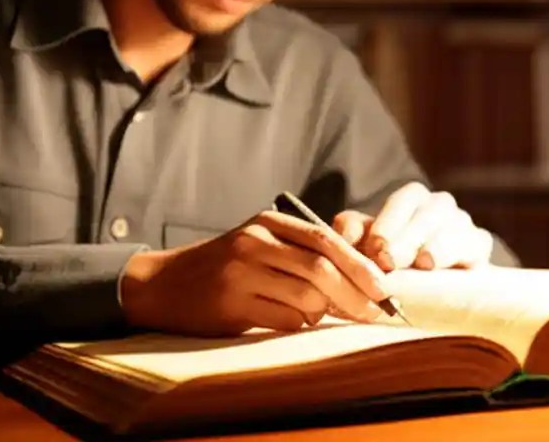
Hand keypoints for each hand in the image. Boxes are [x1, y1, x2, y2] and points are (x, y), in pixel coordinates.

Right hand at [120, 211, 387, 335]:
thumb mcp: (261, 244)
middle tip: (374, 313)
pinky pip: (284, 320)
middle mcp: (255, 242)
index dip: (360, 265)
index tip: (384, 288)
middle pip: (321, 269)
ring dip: (324, 313)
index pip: (326, 240)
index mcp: (268, 223)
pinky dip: (298, 325)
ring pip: (306, 297)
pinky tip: (291, 321)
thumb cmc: (225, 266)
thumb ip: (303, 253)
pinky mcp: (230, 304)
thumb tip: (360, 281)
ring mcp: (241, 273)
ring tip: (320, 314)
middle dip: (355, 294)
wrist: (164, 284)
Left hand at [332, 182, 493, 271]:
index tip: (375, 249)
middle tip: (391, 261)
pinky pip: (474, 245)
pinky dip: (460, 256)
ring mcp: (464, 224)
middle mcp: (441, 205)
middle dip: (408, 238)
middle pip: (429, 215)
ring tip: (423, 264)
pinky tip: (446, 268)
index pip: (404, 200)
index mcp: (413, 198)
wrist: (428, 285)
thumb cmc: (391, 259)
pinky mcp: (479, 246)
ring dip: (437, 247)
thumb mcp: (367, 243)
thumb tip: (343, 237)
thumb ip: (352, 233)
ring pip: (454, 228)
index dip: (389, 223)